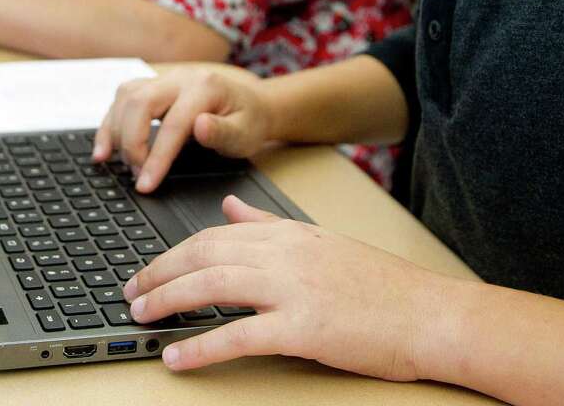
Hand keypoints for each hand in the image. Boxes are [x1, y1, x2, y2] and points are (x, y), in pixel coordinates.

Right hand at [92, 63, 274, 191]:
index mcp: (205, 87)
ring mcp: (162, 78)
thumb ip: (224, 132)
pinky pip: (121, 99)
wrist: (250, 104)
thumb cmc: (248, 121)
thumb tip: (200, 126)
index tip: (146, 185)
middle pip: (139, 102)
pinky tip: (104, 150)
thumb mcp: (246, 133)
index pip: (172, 123)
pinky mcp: (151, 86)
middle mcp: (179, 77)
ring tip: (122, 165)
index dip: (156, 157)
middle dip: (132, 143)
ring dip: (116, 132)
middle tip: (137, 175)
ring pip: (126, 97)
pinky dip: (109, 124)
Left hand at [125, 195, 445, 378]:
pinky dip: (200, 348)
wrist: (431, 315)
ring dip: (168, 301)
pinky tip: (177, 358)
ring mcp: (292, 289)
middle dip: (159, 273)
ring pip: (212, 285)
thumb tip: (230, 206)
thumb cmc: (381, 285)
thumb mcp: (320, 241)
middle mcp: (283, 253)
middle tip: (131, 292)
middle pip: (203, 254)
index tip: (149, 269)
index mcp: (286, 233)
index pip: (213, 234)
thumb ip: (270, 223)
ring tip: (140, 318)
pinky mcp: (303, 329)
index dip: (173, 252)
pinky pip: (238, 336)